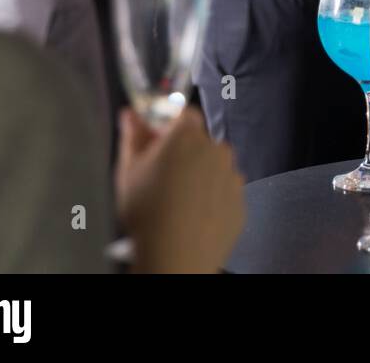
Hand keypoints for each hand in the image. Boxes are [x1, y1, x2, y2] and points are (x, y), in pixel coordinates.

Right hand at [116, 107, 244, 273]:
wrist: (176, 255)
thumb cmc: (147, 211)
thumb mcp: (129, 170)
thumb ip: (133, 136)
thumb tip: (131, 114)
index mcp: (187, 136)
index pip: (185, 115)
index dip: (171, 128)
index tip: (159, 145)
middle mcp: (216, 149)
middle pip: (201, 142)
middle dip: (186, 153)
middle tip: (164, 178)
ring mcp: (232, 175)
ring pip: (216, 167)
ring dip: (202, 176)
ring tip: (178, 202)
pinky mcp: (241, 200)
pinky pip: (226, 192)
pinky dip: (214, 199)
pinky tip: (194, 216)